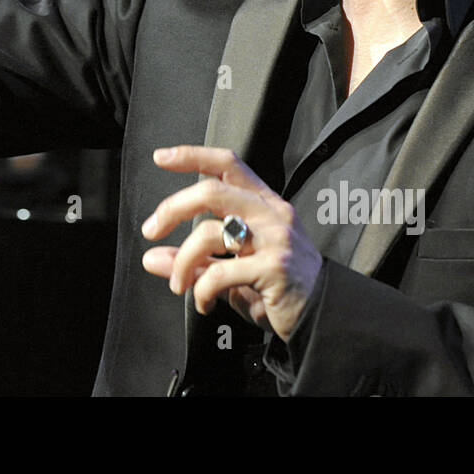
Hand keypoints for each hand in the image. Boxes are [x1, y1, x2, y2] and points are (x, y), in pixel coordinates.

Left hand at [141, 145, 321, 342]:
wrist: (323, 318)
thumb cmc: (276, 289)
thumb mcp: (231, 268)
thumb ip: (195, 260)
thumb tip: (151, 258)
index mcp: (264, 203)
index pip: (227, 163)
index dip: (192, 155)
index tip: (161, 157)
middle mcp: (271, 214)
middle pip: (211, 190)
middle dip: (172, 208)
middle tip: (151, 230)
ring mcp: (275, 239)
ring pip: (209, 231)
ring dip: (182, 261)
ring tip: (179, 285)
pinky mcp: (274, 267)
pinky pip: (220, 272)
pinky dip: (201, 290)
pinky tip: (203, 302)